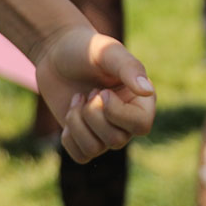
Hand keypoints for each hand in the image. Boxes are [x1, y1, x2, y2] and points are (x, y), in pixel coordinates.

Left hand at [32, 22, 156, 162]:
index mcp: (142, 100)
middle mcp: (127, 120)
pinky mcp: (85, 138)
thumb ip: (129, 68)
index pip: (141, 125)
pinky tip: (70, 112)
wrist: (57, 52)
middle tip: (89, 91)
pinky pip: (80, 156)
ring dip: (77, 122)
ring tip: (78, 98)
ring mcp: (106, 131)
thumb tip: (148, 91)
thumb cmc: (87, 49)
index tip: (101, 92)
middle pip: (116, 140)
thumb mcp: (108, 52)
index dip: (117, 114)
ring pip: (94, 149)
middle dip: (92, 115)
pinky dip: (69, 136)